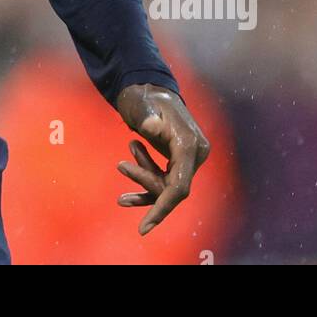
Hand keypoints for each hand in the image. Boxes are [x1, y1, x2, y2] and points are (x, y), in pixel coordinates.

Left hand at [113, 82, 209, 235]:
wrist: (149, 88)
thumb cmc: (144, 96)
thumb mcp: (142, 104)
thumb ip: (147, 116)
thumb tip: (151, 128)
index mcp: (189, 145)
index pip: (179, 187)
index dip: (162, 208)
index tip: (143, 227)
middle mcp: (196, 154)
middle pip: (171, 187)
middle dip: (144, 181)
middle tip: (121, 164)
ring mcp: (190, 158)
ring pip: (167, 186)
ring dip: (143, 180)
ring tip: (121, 164)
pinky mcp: (181, 160)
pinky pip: (166, 180)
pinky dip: (146, 180)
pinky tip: (128, 180)